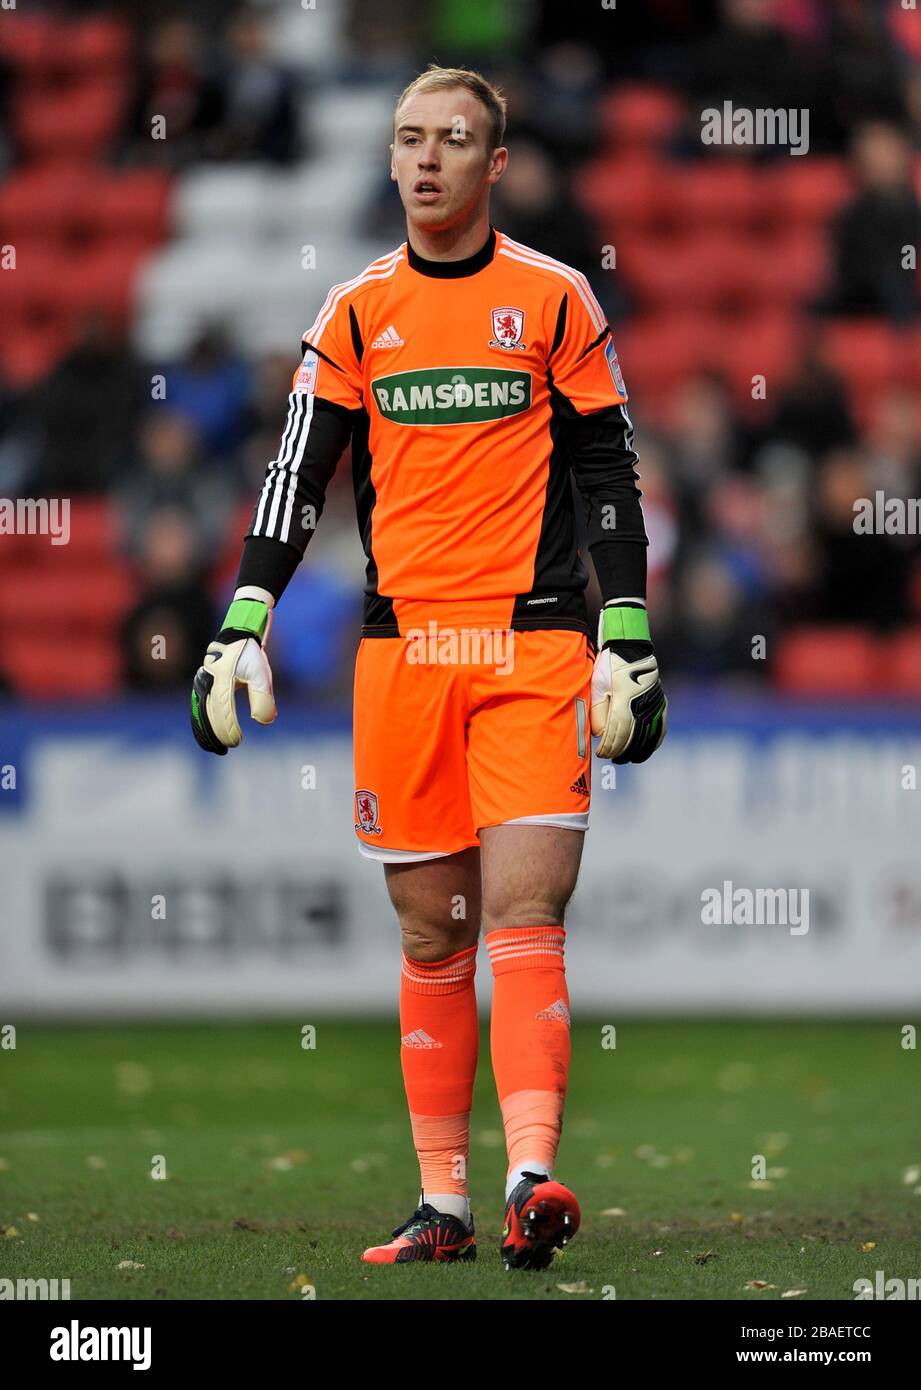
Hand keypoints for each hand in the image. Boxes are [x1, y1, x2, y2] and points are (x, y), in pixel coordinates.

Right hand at [190, 598, 275, 754]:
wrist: (237, 633)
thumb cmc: (251, 653)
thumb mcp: (262, 673)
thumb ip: (263, 698)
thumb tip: (264, 722)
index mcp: (221, 679)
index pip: (222, 711)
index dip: (228, 729)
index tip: (237, 742)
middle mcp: (207, 681)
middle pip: (207, 714)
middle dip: (215, 734)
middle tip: (224, 750)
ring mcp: (201, 682)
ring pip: (199, 712)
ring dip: (204, 731)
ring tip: (212, 747)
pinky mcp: (202, 684)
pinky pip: (198, 706)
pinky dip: (200, 721)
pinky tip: (205, 733)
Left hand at [589, 603, 666, 763]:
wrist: (631, 648)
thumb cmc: (609, 666)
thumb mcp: (597, 686)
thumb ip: (598, 712)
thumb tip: (601, 734)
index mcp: (624, 700)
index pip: (617, 733)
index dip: (609, 747)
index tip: (601, 753)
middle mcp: (641, 705)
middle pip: (632, 737)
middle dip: (620, 751)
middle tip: (610, 758)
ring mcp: (654, 704)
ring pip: (648, 735)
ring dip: (637, 750)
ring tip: (626, 758)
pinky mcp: (661, 702)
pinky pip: (660, 727)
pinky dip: (653, 741)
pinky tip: (646, 749)